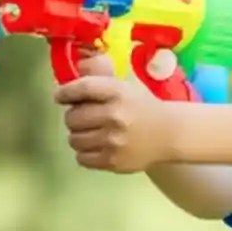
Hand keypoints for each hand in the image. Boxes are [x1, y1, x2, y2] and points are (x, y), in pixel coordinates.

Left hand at [52, 53, 178, 172]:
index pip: (82, 88)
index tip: (60, 97)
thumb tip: (74, 69)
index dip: (65, 92)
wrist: (171, 135)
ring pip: (74, 139)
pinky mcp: (113, 161)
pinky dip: (86, 154)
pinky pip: (81, 158)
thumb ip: (99, 77)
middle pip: (72, 118)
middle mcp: (115, 116)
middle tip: (85, 118)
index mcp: (119, 93)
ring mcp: (113, 141)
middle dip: (75, 118)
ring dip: (80, 136)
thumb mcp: (125, 87)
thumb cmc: (143, 108)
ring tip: (94, 134)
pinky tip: (99, 147)